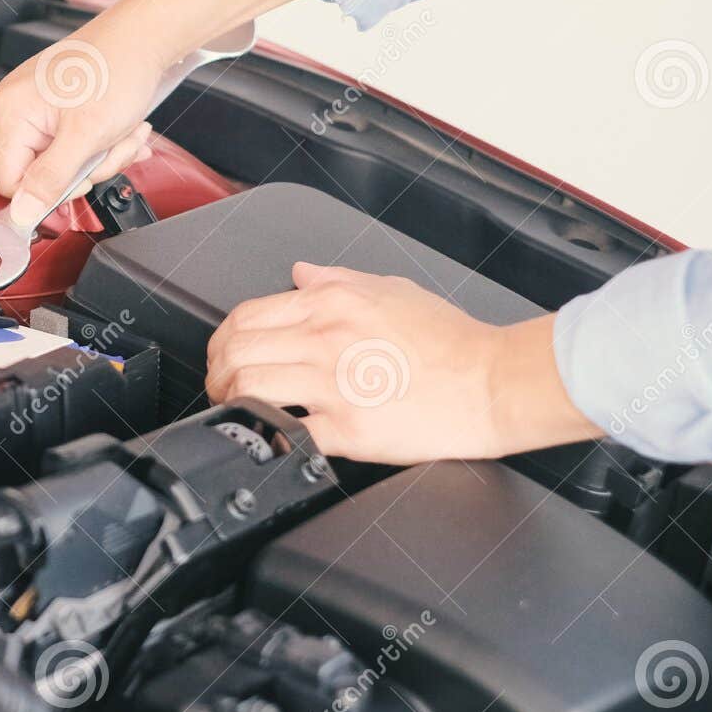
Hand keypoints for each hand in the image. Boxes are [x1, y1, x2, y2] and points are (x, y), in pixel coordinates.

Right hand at [0, 0, 314, 223]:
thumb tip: (21, 214)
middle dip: (89, 167)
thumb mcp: (85, 136)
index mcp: (11, 113)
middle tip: (112, 147)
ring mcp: (40, 106)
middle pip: (44, 173)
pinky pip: (78, 143)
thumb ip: (51, 180)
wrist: (148, 34)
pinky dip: (107, 141)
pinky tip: (126, 126)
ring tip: (125, 130)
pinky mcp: (61, 106)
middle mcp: (18, 109)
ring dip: (105, 154)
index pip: (12, 181)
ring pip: (68, 161)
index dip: (50, 191)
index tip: (83, 180)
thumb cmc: (117, 68)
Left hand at [205, 262, 598, 462]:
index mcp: (330, 303)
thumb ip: (336, 279)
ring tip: (238, 412)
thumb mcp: (391, 289)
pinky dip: (269, 436)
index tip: (223, 356)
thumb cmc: (453, 342)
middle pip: (236, 352)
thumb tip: (299, 273)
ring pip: (249, 388)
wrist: (495, 382)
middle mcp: (324, 338)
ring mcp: (333, 384)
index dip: (223, 341)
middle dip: (216, 374)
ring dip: (232, 403)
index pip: (246, 315)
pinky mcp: (349, 429)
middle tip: (220, 388)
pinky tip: (270, 438)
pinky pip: (287, 432)